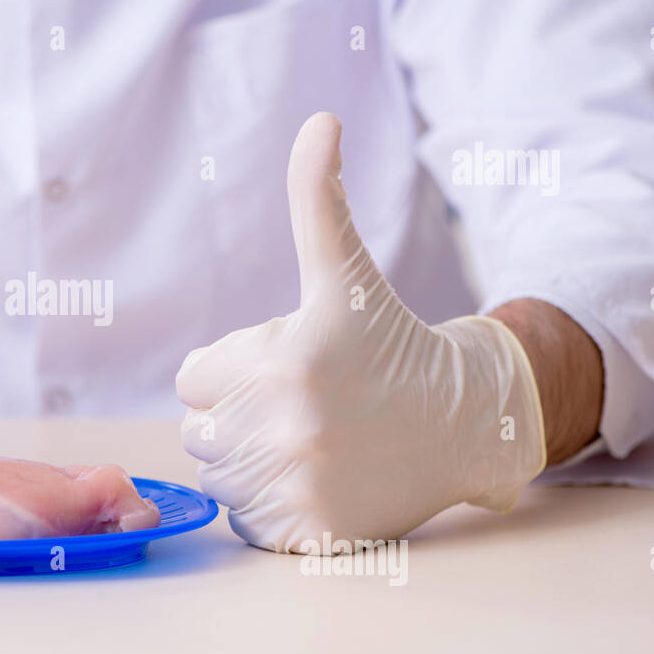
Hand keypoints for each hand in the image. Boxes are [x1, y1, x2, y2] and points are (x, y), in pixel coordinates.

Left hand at [176, 113, 546, 552]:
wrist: (461, 421)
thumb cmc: (388, 339)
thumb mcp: (345, 271)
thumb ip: (318, 198)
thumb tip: (320, 118)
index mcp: (282, 361)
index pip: (192, 378)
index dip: (234, 368)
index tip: (288, 364)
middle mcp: (287, 429)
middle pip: (202, 429)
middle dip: (242, 413)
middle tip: (307, 404)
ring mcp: (300, 487)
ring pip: (221, 476)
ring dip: (253, 459)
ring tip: (313, 440)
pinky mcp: (312, 534)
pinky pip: (247, 520)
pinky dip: (272, 505)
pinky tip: (318, 479)